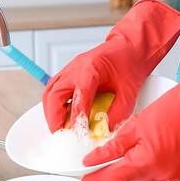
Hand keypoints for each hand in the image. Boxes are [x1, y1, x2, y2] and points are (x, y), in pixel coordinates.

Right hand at [41, 0, 179, 132]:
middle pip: (55, 93)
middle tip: (60, 133)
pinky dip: (53, 104)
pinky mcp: (69, 72)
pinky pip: (54, 88)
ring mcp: (71, 68)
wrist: (129, 47)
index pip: (79, 95)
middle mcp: (77, 67)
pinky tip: (61, 115)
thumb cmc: (130, 64)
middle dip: (55, 116)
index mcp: (93, 68)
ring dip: (50, 111)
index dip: (77, 116)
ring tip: (58, 127)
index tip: (78, 132)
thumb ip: (117, 113)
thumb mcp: (129, 92)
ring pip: (49, 90)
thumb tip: (104, 130)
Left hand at [80, 50, 179, 180]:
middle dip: (124, 163)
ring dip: (145, 161)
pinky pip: (168, 172)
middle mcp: (162, 175)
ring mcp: (178, 176)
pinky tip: (167, 143)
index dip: (96, 179)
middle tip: (120, 147)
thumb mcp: (138, 123)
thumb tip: (95, 159)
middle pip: (133, 175)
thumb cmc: (179, 107)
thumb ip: (114, 146)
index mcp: (146, 162)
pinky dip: (163, 161)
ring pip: (151, 173)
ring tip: (153, 137)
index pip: (113, 176)